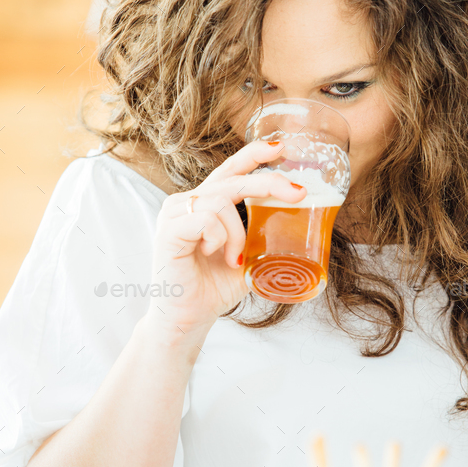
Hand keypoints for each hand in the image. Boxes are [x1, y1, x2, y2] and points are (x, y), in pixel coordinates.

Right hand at [143, 140, 305, 340]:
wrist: (188, 319)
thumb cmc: (213, 288)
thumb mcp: (247, 256)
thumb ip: (261, 236)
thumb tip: (299, 225)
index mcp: (205, 205)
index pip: (230, 170)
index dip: (254, 154)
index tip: (281, 147)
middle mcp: (187, 202)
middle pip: (233, 179)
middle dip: (270, 183)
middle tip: (298, 194)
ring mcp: (175, 213)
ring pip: (221, 202)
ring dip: (238, 233)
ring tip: (233, 259)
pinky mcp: (168, 230)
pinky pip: (206, 219)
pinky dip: (219, 238)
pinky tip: (215, 255)